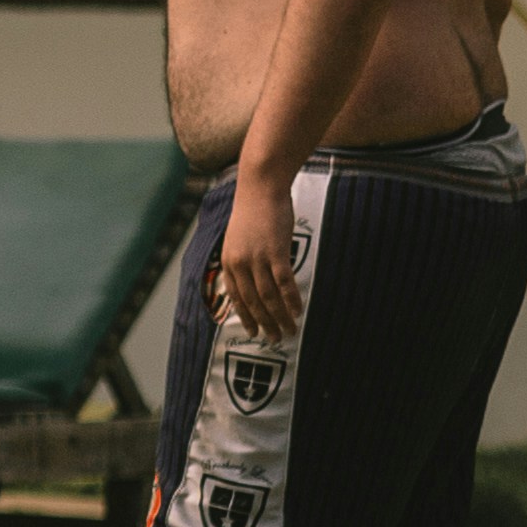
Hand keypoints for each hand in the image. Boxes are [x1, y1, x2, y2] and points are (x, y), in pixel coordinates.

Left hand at [213, 166, 305, 345]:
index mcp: (229, 261)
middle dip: (265, 323)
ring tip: (290, 330)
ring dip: (280, 317)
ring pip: (269, 297)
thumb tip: (251, 279)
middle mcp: (240, 263)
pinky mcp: (276, 251)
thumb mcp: (239, 238)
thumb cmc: (253, 211)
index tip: (253, 332)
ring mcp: (257, 258)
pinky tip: (298, 311)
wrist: (261, 187)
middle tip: (275, 339)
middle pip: (253, 302)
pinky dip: (291, 300)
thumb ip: (243, 260)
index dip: (245, 316)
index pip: (236, 297)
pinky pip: (284, 282)